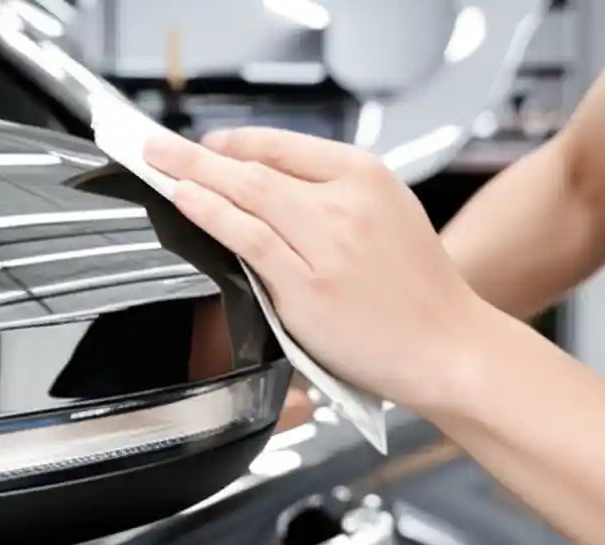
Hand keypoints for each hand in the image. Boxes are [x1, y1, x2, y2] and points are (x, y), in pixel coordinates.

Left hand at [144, 127, 495, 410]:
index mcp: (366, 176)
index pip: (283, 145)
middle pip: (255, 167)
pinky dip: (211, 215)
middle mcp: (346, 203)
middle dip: (196, 154)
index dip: (234, 141)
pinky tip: (187, 202)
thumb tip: (260, 179)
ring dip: (192, 177)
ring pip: (246, 197)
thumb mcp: (386, 213)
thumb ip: (330, 194)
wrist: (447, 344)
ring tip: (157, 167)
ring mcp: (326, 244)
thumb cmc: (414, 288)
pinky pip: (247, 240)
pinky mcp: (307, 287)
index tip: (206, 144)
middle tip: (158, 147)